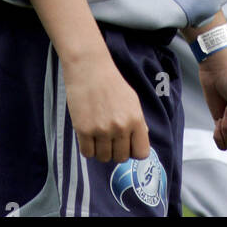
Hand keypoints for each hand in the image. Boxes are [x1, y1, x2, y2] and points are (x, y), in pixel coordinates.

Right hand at [62, 49, 150, 163]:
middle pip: (121, 158)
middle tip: (109, 138)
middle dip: (116, 151)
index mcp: (136, 119)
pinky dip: (88, 148)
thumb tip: (142, 140)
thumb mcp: (132, 100)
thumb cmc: (111, 82)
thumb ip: (138, 122)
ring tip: (97, 134)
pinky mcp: (84, 130)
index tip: (127, 145)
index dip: (134, 151)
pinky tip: (88, 136)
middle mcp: (121, 127)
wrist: (89, 68)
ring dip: (101, 150)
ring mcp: (102, 130)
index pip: (141, 153)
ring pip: (104, 158)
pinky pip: (87, 153)